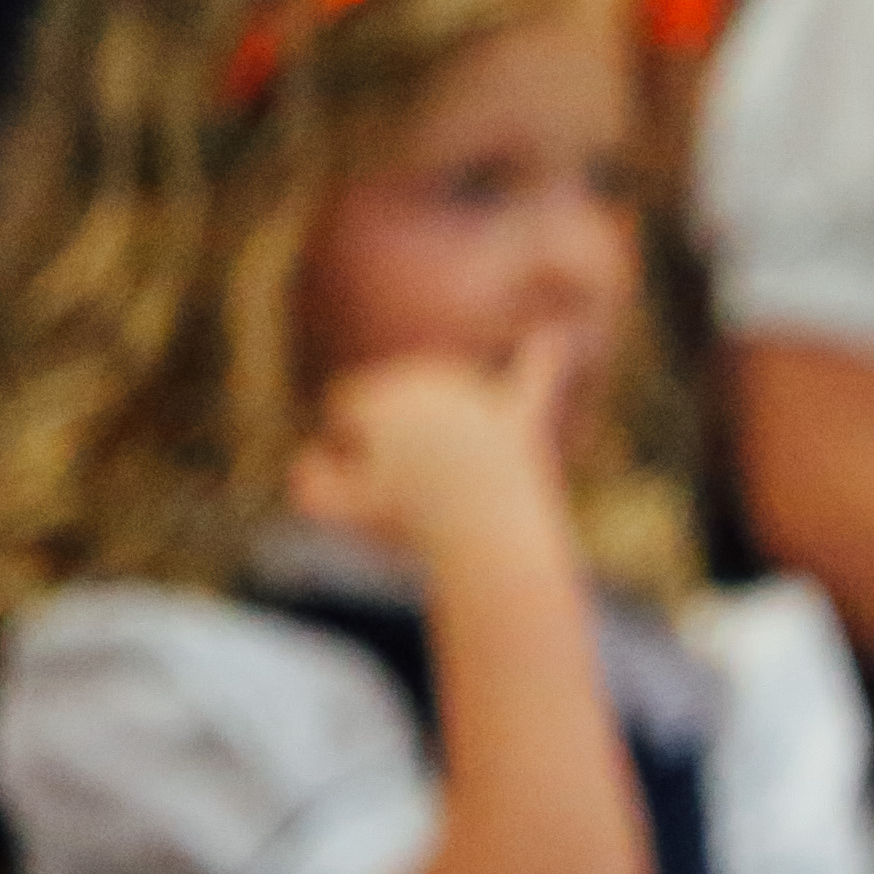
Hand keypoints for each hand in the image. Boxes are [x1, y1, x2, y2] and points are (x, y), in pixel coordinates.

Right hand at [288, 329, 581, 556]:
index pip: (345, 412)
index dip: (349, 455)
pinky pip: (537, 374)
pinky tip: (565, 333)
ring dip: (434, 440)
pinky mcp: (520, 420)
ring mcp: (479, 395)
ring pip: (441, 403)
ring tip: (453, 478)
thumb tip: (317, 458)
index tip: (375, 483)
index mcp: (381, 393)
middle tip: (419, 488)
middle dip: (391, 447)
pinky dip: (547, 357)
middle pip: (391, 404)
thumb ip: (308, 487)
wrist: (492, 540)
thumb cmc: (409, 529)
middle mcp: (433, 380)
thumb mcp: (335, 514)